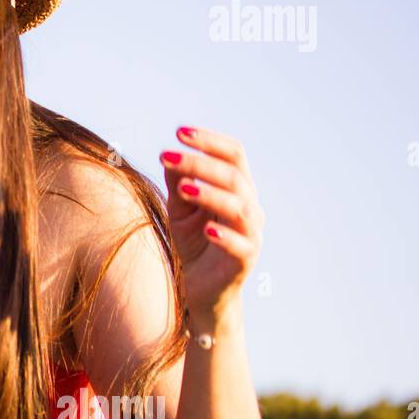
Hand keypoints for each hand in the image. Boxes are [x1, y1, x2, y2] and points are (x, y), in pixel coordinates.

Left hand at [158, 125, 264, 320]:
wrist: (199, 287)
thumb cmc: (193, 241)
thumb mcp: (180, 208)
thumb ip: (177, 182)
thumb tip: (167, 154)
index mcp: (238, 189)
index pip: (233, 155)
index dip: (209, 141)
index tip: (179, 132)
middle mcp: (250, 206)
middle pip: (234, 176)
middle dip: (199, 163)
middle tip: (166, 156)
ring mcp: (251, 233)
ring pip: (239, 207)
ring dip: (211, 194)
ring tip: (182, 188)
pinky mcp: (246, 260)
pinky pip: (241, 245)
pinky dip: (225, 235)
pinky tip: (206, 229)